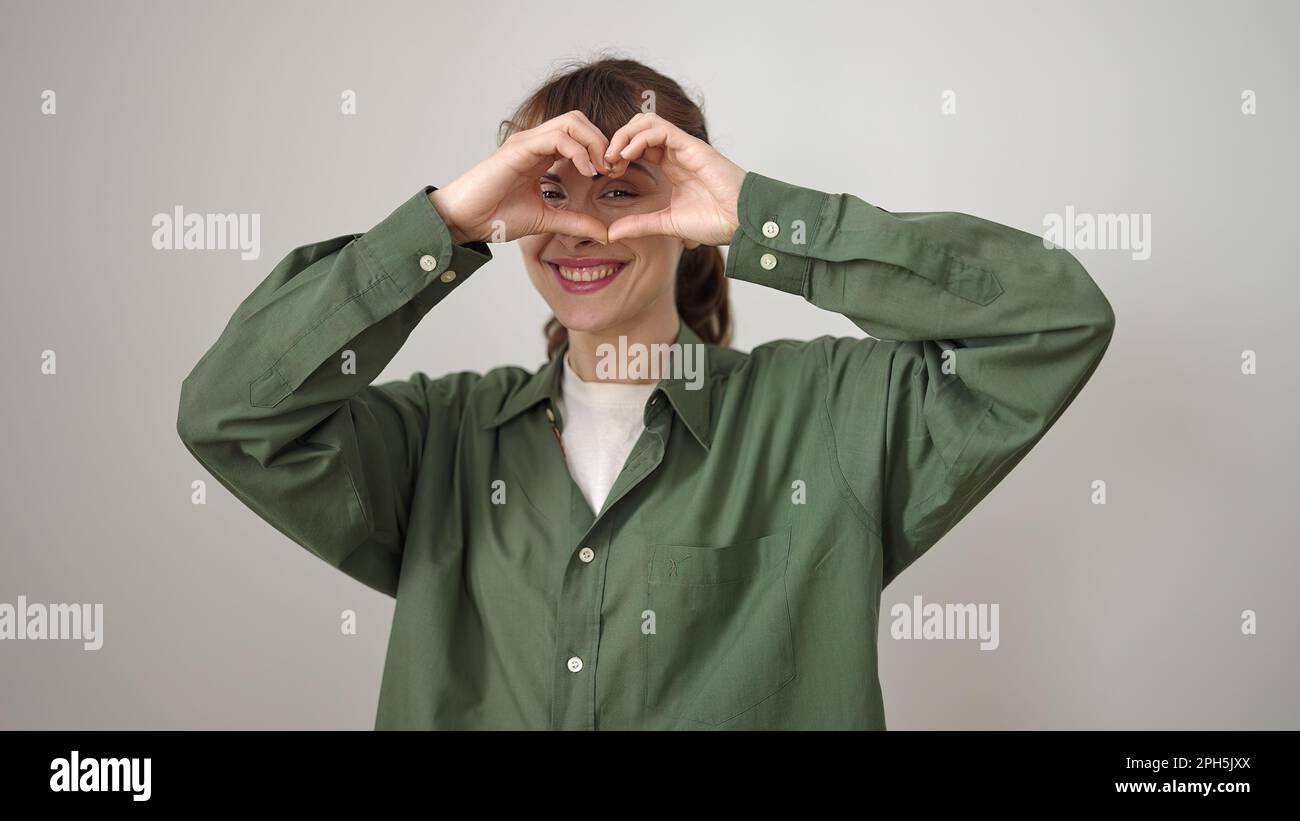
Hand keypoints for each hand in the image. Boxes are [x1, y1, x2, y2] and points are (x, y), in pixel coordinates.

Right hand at [428, 111, 613, 243]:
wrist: (464, 220)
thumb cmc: (495, 216)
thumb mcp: (545, 220)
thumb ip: (575, 222)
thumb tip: (605, 233)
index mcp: (541, 154)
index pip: (579, 135)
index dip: (600, 150)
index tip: (613, 174)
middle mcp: (535, 142)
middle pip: (579, 120)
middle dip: (602, 141)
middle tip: (612, 168)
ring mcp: (527, 142)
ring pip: (572, 122)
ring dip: (594, 143)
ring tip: (601, 170)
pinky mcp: (519, 148)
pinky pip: (557, 137)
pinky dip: (579, 151)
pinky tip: (587, 172)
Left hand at [603, 112, 746, 247]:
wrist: (741, 223)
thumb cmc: (715, 221)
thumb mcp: (667, 224)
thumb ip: (639, 225)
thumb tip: (609, 233)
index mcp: (671, 167)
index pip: (637, 145)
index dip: (617, 153)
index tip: (607, 173)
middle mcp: (676, 153)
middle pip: (639, 127)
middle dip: (617, 140)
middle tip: (606, 163)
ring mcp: (684, 148)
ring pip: (647, 121)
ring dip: (625, 135)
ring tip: (614, 156)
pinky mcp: (692, 146)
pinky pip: (660, 129)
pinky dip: (639, 138)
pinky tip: (628, 155)